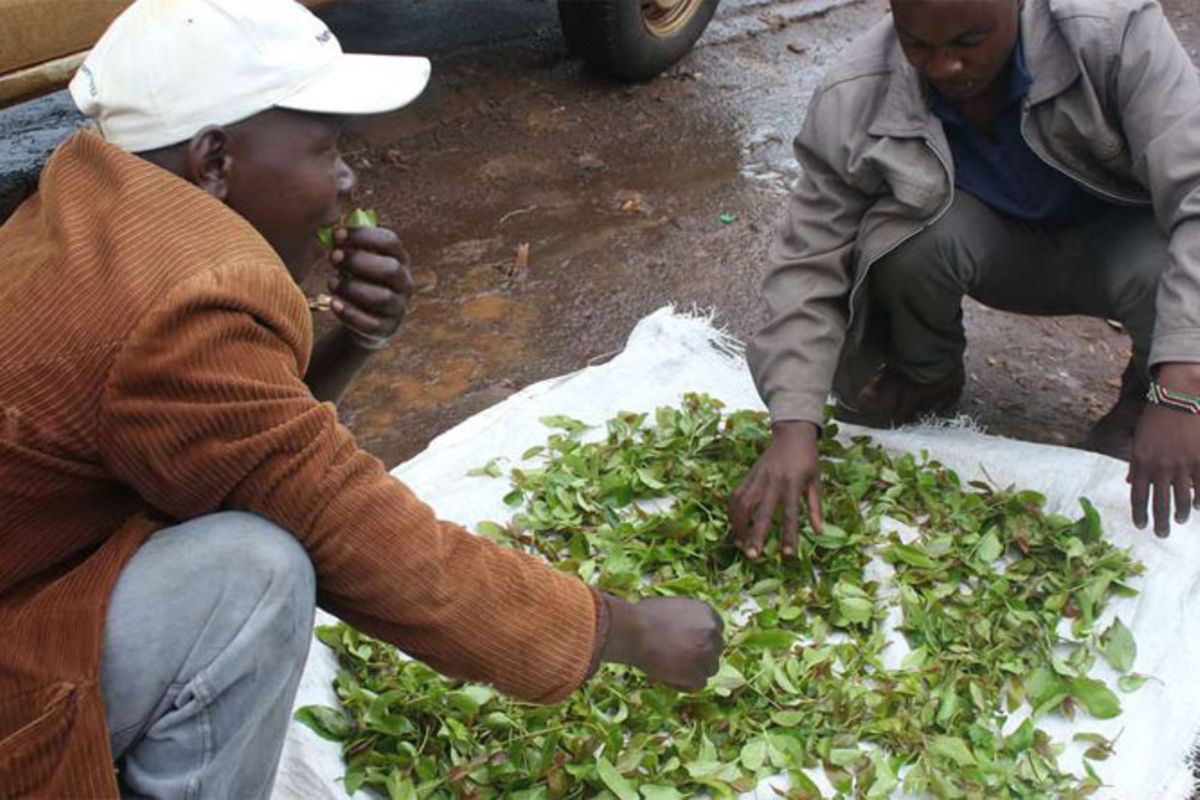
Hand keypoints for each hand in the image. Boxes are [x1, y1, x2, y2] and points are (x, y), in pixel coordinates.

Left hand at [328, 225, 413, 349]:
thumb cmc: (359, 282)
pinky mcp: (385, 330)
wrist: (363, 321)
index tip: (337, 234)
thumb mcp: (359, 262)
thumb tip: (333, 232)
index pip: (390, 242)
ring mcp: (398, 308)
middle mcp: (404, 284)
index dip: (363, 236)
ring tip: (331, 282)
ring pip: (381, 298)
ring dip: (352, 288)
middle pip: (390, 270)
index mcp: (400, 260)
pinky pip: (370, 323)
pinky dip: (350, 313)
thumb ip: (351, 247)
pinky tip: (334, 303)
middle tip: (333, 256)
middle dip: (358, 261)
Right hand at [601, 595, 722, 690]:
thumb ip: (687, 618)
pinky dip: (684, 684)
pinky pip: (698, 685)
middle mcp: (712, 631)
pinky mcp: (698, 673)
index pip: (716, 630)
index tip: (690, 646)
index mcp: (707, 612)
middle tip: (678, 659)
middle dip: (699, 656)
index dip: (703, 640)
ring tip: (669, 669)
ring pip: (709, 669)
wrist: (632, 631)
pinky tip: (666, 678)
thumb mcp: (672, 607)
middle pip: (714, 650)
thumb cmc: (643, 616)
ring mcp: (707, 653)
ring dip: (693, 671)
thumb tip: (687, 629)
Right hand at [730, 420, 822, 558]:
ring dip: (739, 525)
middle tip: (752, 556)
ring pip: (743, 504)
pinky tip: (733, 524)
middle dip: (755, 535)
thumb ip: (815, 506)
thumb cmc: (807, 459)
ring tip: (739, 543)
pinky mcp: (748, 475)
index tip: (787, 554)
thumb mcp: (816, 481)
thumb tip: (819, 532)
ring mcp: (757, 478)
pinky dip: (732, 510)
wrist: (792, 434)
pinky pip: (736, 495)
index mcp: (793, 483)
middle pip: (761, 512)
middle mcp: (772, 481)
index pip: (791, 513)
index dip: (789, 535)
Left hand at [1129, 364, 1199, 536]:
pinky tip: (1197, 507)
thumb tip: (1131, 484)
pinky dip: (1199, 500)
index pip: (1138, 495)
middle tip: (1161, 534)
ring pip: (1182, 499)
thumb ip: (1136, 464)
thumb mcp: (1139, 439)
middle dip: (1160, 522)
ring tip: (1179, 521)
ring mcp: (1182, 464)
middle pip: (1159, 503)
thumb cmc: (1156, 417)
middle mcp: (1160, 466)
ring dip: (1180, 513)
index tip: (1141, 526)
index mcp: (1141, 461)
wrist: (1178, 396)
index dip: (1139, 513)